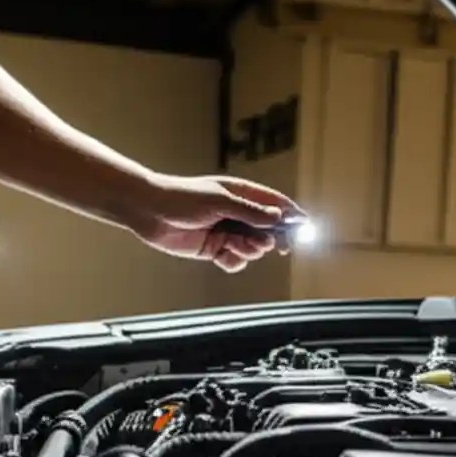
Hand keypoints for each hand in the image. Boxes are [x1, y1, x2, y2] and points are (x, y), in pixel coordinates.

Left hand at [130, 175, 303, 272]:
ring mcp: (226, 232)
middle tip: (275, 246)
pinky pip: (235, 261)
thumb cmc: (182, 197)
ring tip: (235, 245)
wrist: (149, 211)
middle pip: (269, 230)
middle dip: (272, 239)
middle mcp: (238, 213)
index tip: (305, 228)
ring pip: (253, 248)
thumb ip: (250, 212)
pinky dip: (233, 262)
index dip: (291, 216)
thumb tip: (277, 217)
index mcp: (242, 194)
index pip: (275, 204)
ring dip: (249, 250)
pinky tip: (222, 256)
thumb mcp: (220, 201)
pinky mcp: (214, 249)